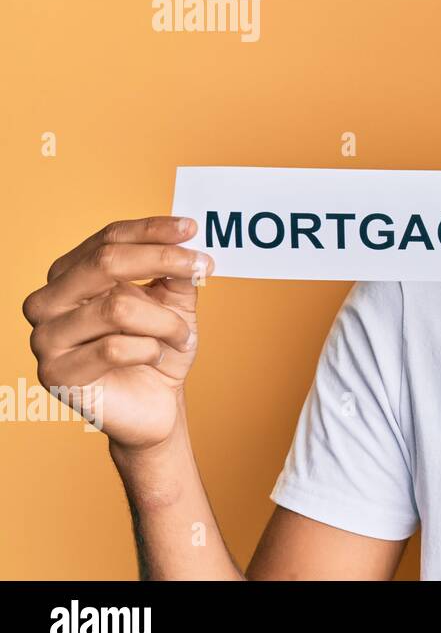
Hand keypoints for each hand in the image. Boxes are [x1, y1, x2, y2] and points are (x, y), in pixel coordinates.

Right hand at [21, 216, 213, 450]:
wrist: (155, 404)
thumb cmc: (158, 348)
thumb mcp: (173, 303)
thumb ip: (176, 272)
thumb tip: (188, 241)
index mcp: (69, 275)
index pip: (108, 239)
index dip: (152, 230)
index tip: (191, 228)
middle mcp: (47, 301)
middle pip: (105, 262)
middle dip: (163, 260)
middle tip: (203, 267)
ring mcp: (45, 338)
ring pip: (117, 307)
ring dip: (165, 321)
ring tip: (182, 337)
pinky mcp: (57, 374)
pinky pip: (115, 348)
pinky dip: (151, 350)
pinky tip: (157, 358)